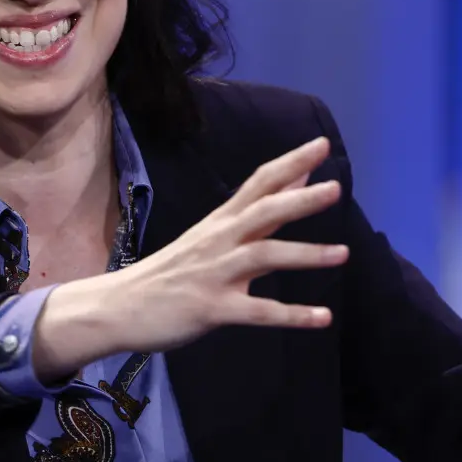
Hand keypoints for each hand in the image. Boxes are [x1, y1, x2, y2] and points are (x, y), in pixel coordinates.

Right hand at [33, 136, 346, 379]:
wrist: (118, 306)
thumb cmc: (173, 271)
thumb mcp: (210, 235)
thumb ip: (255, 212)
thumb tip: (297, 179)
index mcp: (220, 222)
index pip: (259, 183)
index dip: (291, 163)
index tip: (322, 144)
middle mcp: (219, 241)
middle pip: (264, 211)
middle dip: (300, 199)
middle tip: (337, 188)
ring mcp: (215, 274)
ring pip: (264, 255)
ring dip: (305, 254)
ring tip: (344, 254)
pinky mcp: (211, 308)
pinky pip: (258, 312)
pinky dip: (292, 314)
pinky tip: (323, 317)